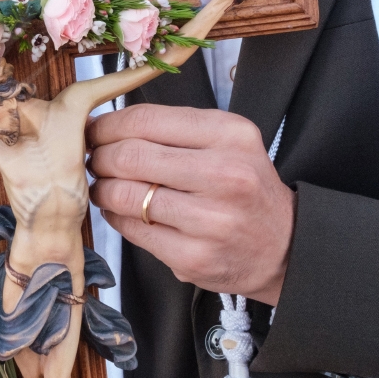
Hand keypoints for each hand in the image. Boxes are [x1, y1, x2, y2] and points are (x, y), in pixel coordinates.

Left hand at [87, 105, 295, 304]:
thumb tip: (105, 125)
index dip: (107, 125)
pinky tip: (122, 211)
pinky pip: (133, 230)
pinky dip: (116, 217)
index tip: (93, 131)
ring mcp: (210, 221)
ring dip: (103, 189)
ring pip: (125, 195)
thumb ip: (174, 130)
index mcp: (230, 136)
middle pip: (129, 156)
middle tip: (95, 160)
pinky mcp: (193, 257)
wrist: (284, 246)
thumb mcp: (227, 142)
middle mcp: (225, 175)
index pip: (145, 120)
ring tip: (105, 186)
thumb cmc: (245, 188)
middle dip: (100, 157)